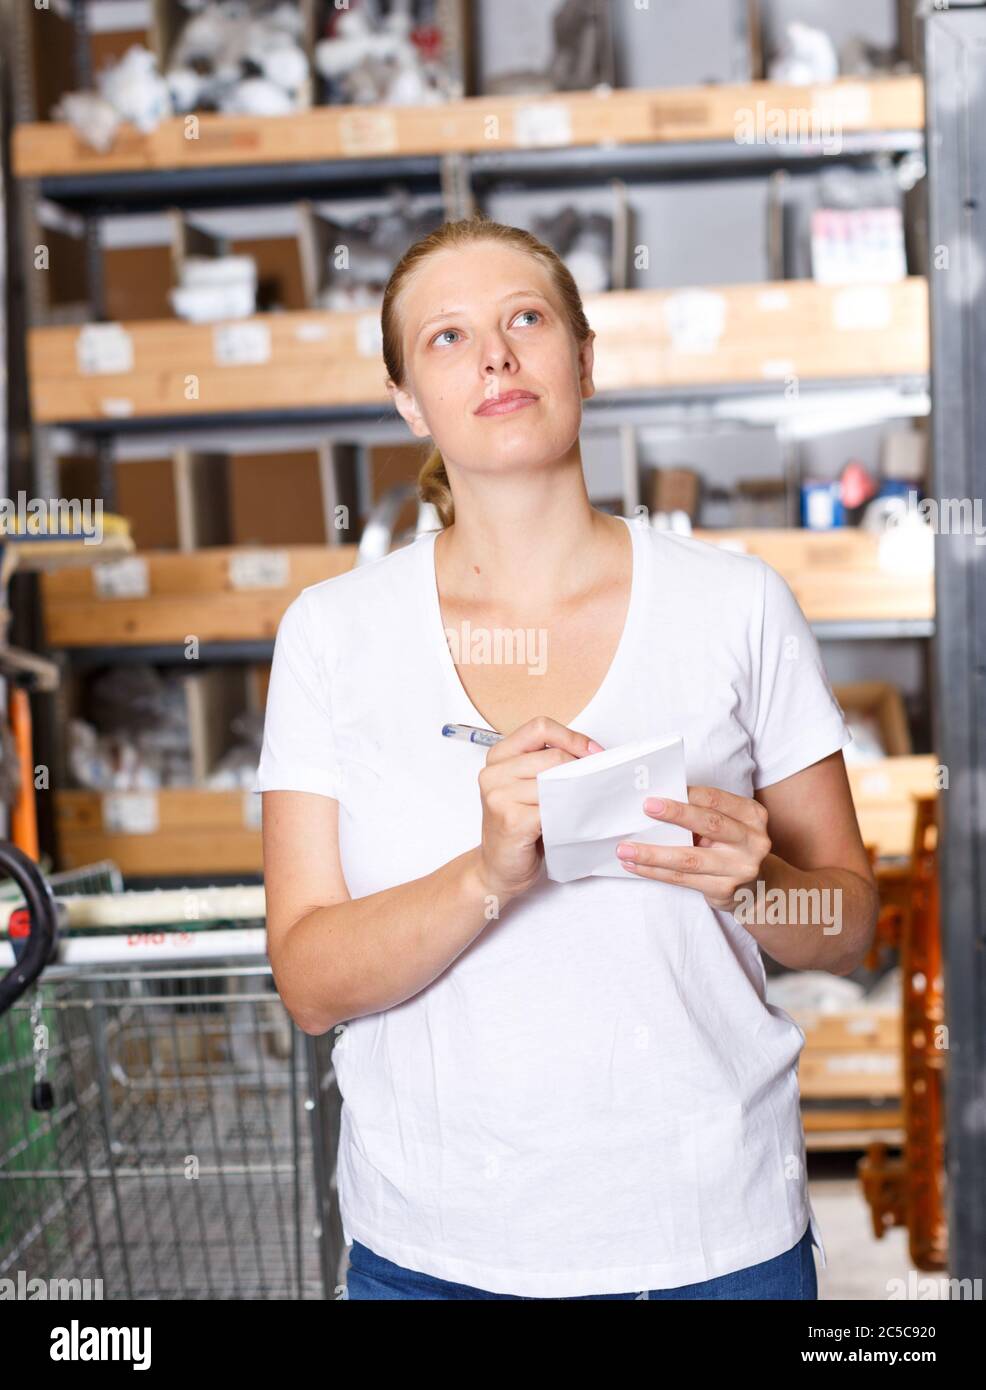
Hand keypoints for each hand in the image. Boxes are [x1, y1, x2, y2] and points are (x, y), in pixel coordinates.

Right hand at [475, 716, 602, 901]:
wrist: (497, 868)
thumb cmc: (518, 827)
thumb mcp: (526, 787)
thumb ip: (546, 766)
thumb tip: (591, 755)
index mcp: (498, 756)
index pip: (540, 728)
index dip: (572, 738)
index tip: (593, 754)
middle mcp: (494, 773)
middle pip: (553, 755)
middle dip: (581, 769)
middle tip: (598, 783)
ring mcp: (499, 796)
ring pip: (556, 782)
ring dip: (579, 793)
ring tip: (587, 803)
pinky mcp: (512, 820)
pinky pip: (554, 808)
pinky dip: (571, 814)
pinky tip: (574, 821)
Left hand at [614, 785, 771, 914]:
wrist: (759, 888)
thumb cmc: (732, 846)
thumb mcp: (730, 824)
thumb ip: (703, 811)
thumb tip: (656, 800)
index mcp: (752, 815)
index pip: (717, 799)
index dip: (688, 794)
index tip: (661, 790)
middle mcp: (751, 841)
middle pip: (709, 823)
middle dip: (676, 814)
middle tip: (646, 807)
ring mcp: (740, 868)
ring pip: (689, 858)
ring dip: (652, 853)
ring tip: (625, 849)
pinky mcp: (724, 890)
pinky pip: (681, 879)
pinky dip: (654, 871)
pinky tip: (634, 865)